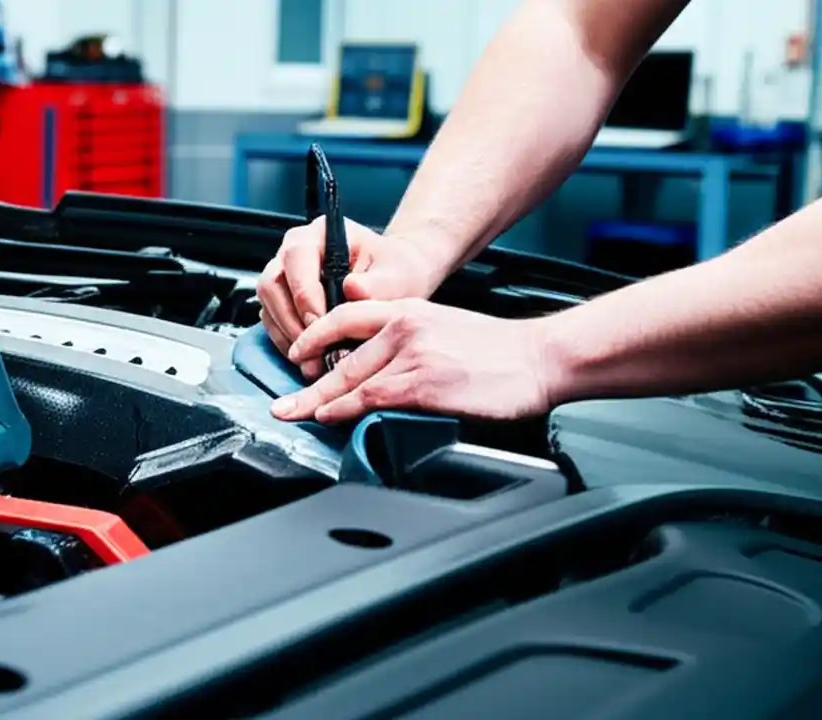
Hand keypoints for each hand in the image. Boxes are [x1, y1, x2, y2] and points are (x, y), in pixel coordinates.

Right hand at [256, 217, 447, 378]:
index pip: (297, 258)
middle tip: (314, 347)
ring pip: (268, 305)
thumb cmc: (395, 271)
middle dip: (291, 320)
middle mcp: (294, 251)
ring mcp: (285, 276)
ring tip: (313, 358)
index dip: (305, 293)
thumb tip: (352, 288)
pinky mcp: (282, 301)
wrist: (394, 282)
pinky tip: (309, 356)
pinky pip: (272, 322)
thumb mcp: (397, 275)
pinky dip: (287, 342)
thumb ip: (378, 283)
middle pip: (272, 283)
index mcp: (319, 234)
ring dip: (287, 334)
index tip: (319, 323)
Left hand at [269, 299, 555, 423]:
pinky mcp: (424, 383)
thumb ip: (408, 344)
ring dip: (319, 402)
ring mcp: (413, 355)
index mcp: (409, 310)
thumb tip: (377, 372)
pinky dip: (346, 409)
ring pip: (350, 379)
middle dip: (306, 383)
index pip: (347, 315)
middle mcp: (405, 327)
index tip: (297, 353)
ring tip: (296, 416)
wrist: (539, 358)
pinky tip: (332, 417)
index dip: (315, 335)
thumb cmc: (500, 351)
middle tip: (282, 403)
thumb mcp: (445, 330)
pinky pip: (372, 397)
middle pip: (340, 355)